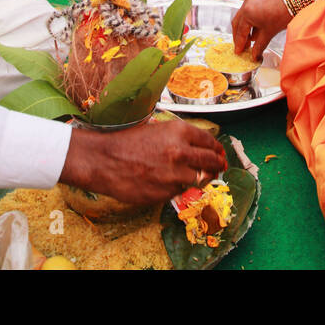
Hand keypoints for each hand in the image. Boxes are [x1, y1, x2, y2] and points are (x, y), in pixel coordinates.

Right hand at [60, 119, 226, 204]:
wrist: (104, 159)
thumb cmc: (127, 142)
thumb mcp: (157, 131)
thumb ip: (180, 140)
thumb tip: (201, 150)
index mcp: (179, 132)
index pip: (210, 142)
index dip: (217, 149)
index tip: (220, 153)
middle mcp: (181, 152)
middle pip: (211, 162)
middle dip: (218, 165)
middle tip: (219, 167)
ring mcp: (174, 175)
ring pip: (199, 180)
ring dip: (200, 179)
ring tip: (195, 176)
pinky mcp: (165, 193)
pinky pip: (179, 191)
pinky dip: (177, 188)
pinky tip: (166, 182)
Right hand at [231, 0, 291, 60]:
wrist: (293, 1)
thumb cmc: (282, 15)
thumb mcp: (269, 33)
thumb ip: (259, 46)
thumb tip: (254, 56)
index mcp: (247, 13)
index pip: (240, 32)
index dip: (239, 44)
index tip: (239, 51)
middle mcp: (245, 5)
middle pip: (237, 24)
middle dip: (238, 36)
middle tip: (242, 47)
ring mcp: (249, 0)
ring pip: (241, 17)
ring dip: (243, 28)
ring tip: (249, 40)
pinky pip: (246, 11)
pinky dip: (248, 21)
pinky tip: (254, 29)